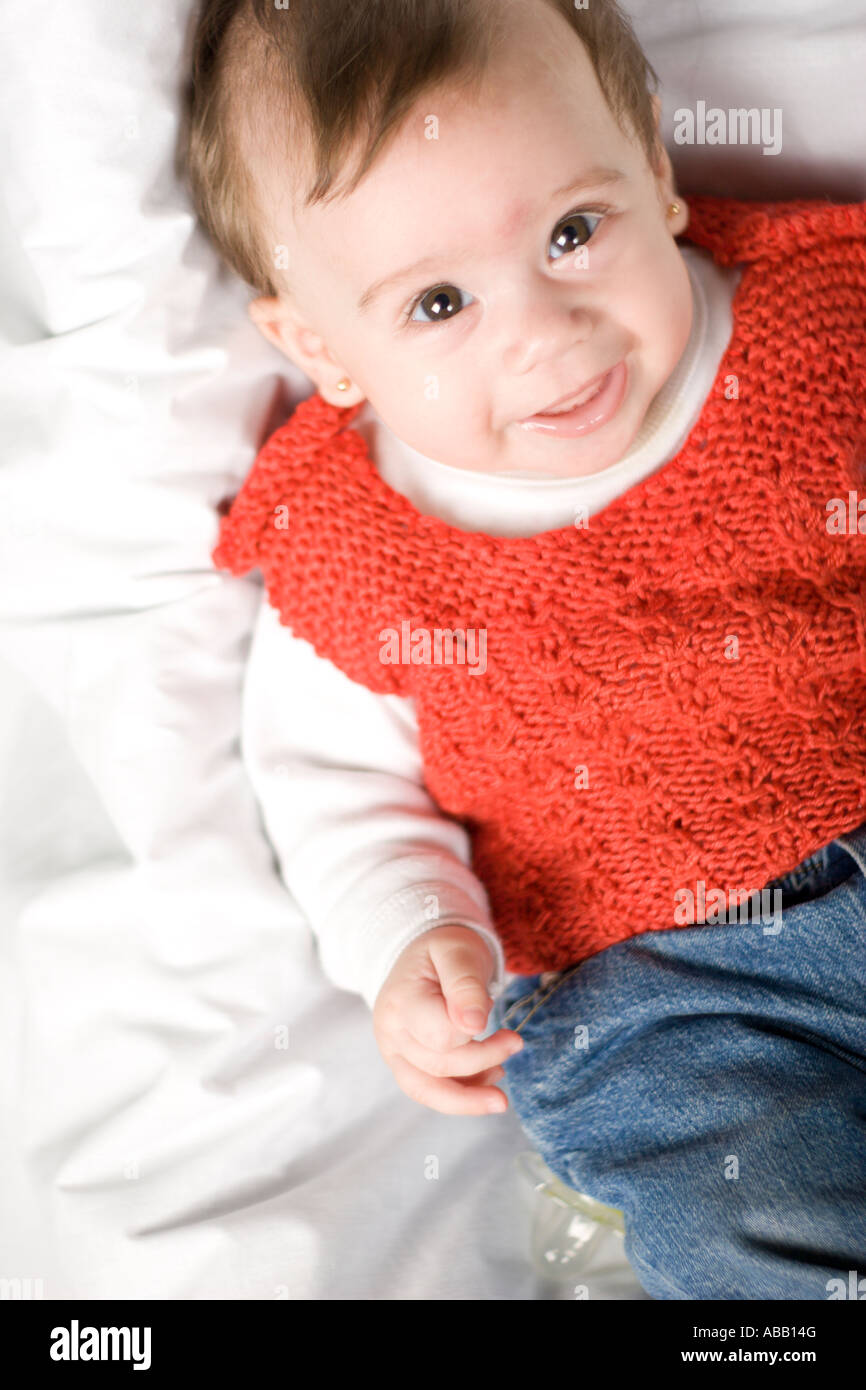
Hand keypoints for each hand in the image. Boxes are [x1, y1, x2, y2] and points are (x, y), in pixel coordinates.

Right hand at [372, 924, 524, 1114]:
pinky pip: (430, 1091)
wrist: (424, 954)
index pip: (440, 1037)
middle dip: (483, 1060)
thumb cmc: (443, 950)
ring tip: (501, 1098)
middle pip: (438, 1066)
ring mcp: (394, 1051)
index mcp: (400, 1002)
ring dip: (468, 1100)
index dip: (475, 1035)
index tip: (496, 1011)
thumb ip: (465, 985)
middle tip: (516, 1041)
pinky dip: (460, 1095)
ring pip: (427, 1091)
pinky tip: (486, 1081)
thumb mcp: (458, 952)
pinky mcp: (405, 1063)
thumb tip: (474, 1025)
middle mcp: (390, 1032)